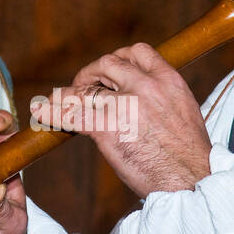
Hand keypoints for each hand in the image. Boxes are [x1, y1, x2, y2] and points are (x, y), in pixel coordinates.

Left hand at [29, 42, 211, 197]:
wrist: (191, 181)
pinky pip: (71, 113)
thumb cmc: (189, 159)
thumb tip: (140, 102)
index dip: (119, 59)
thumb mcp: (183, 114)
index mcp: (169, 80)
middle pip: (108, 63)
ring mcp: (125, 105)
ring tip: (61, 102)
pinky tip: (41, 112)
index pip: (138, 51)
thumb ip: (161, 100)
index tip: (110, 71)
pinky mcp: (107, 128)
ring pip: (86, 87)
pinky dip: (52, 111)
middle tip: (84, 87)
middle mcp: (146, 86)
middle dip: (92, 73)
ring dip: (71, 93)